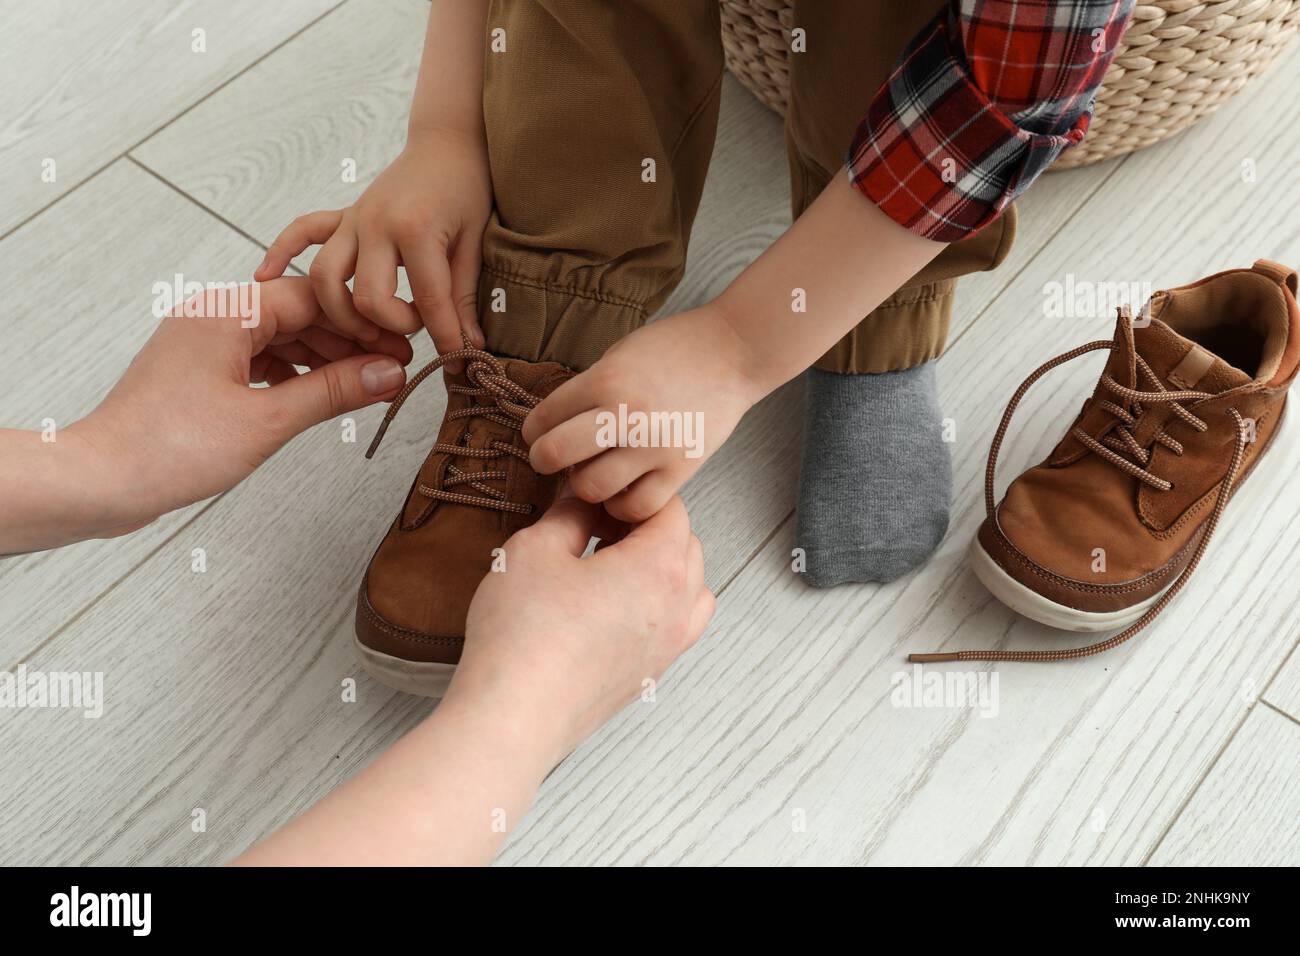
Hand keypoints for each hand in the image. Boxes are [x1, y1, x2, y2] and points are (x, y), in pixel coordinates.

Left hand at [76, 277, 411, 536]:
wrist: (102, 479)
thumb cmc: (167, 448)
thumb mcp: (267, 420)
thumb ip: (333, 392)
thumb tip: (386, 375)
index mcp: (227, 311)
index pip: (314, 297)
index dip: (363, 323)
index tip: (400, 350)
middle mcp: (213, 314)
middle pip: (300, 314)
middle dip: (348, 342)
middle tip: (393, 371)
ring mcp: (203, 341)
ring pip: (281, 336)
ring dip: (323, 359)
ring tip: (364, 386)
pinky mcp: (198, 369)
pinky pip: (258, 357)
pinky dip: (293, 374)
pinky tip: (318, 396)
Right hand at [255, 128, 491, 367]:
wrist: (447, 143)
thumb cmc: (466, 190)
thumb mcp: (474, 244)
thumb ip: (464, 297)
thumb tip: (468, 349)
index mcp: (416, 230)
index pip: (427, 300)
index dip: (445, 338)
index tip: (456, 361)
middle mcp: (375, 224)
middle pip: (364, 297)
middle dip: (391, 327)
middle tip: (414, 329)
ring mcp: (354, 219)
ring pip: (324, 276)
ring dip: (342, 312)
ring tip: (366, 329)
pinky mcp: (342, 215)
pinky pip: (302, 232)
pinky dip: (281, 252)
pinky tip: (267, 278)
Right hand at [449, 493, 714, 766]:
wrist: (513, 717)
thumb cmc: (524, 634)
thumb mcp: (536, 550)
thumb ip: (569, 513)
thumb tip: (583, 498)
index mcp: (661, 568)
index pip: (670, 508)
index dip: (631, 494)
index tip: (596, 495)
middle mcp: (678, 609)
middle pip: (685, 546)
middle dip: (647, 527)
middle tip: (595, 523)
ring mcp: (668, 648)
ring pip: (689, 590)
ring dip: (659, 567)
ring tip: (606, 565)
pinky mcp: (648, 676)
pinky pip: (673, 627)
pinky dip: (655, 605)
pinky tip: (606, 606)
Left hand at [521, 305, 762, 521]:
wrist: (734, 352)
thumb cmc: (675, 348)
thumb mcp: (620, 354)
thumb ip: (589, 389)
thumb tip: (557, 425)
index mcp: (604, 380)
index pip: (542, 418)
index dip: (532, 431)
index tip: (538, 435)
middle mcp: (625, 415)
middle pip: (555, 455)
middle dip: (544, 460)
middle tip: (554, 459)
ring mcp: (654, 446)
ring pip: (592, 488)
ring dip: (584, 485)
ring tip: (594, 474)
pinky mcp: (681, 470)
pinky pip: (637, 506)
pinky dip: (622, 505)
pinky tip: (623, 491)